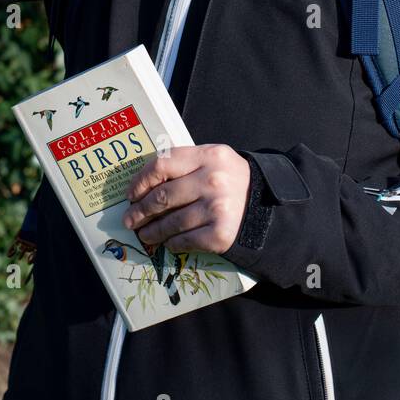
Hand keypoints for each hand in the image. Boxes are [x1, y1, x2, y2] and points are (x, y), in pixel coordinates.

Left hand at [121, 144, 250, 254]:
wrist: (268, 206)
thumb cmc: (232, 181)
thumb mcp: (214, 160)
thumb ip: (185, 164)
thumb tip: (144, 185)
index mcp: (209, 156)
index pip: (162, 165)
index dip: (141, 181)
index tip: (131, 194)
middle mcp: (213, 180)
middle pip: (163, 196)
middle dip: (141, 210)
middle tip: (130, 219)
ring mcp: (218, 208)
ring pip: (171, 222)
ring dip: (153, 231)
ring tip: (145, 234)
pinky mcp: (221, 234)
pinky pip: (186, 240)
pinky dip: (173, 243)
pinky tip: (168, 243)